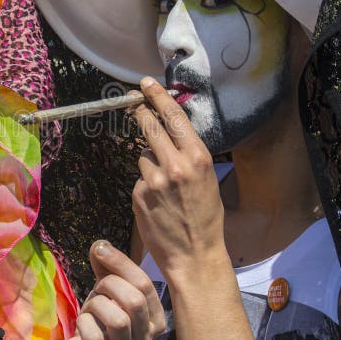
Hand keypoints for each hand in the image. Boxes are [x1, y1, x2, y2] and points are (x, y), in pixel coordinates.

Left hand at [57, 240, 164, 339]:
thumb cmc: (100, 320)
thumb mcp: (106, 290)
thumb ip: (107, 266)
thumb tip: (101, 245)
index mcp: (155, 317)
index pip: (145, 284)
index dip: (120, 262)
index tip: (100, 250)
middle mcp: (147, 338)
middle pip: (134, 300)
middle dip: (109, 285)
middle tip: (98, 289)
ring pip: (117, 320)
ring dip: (96, 305)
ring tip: (91, 308)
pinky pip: (94, 336)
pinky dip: (84, 323)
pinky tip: (83, 324)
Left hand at [131, 77, 226, 276]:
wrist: (195, 255)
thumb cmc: (205, 217)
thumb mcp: (207, 178)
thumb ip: (188, 154)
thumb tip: (170, 132)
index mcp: (198, 158)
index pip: (174, 117)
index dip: (157, 97)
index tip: (146, 84)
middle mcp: (175, 165)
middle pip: (149, 127)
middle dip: (140, 113)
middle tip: (132, 103)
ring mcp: (154, 180)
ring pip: (143, 156)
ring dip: (149, 164)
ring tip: (165, 188)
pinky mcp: (138, 194)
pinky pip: (138, 179)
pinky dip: (144, 186)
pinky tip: (157, 203)